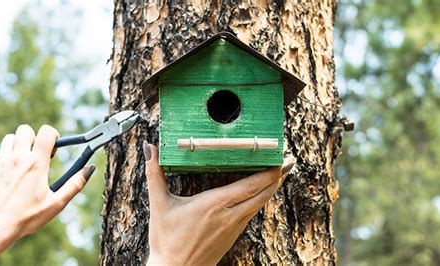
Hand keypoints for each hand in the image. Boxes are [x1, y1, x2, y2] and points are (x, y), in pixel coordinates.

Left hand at [0, 125, 95, 264]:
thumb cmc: (26, 218)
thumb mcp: (56, 203)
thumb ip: (75, 184)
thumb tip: (90, 168)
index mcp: (36, 164)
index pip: (46, 132)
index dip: (52, 135)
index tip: (53, 148)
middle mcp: (16, 158)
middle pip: (25, 130)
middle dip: (34, 139)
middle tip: (38, 155)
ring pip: (10, 139)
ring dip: (18, 146)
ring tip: (23, 164)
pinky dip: (5, 160)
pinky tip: (9, 177)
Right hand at [143, 141, 294, 264]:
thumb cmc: (167, 240)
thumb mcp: (159, 204)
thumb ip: (154, 174)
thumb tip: (150, 148)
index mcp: (215, 204)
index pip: (250, 185)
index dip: (269, 172)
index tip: (281, 159)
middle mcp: (229, 215)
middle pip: (262, 193)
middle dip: (278, 176)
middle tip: (290, 161)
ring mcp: (233, 227)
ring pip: (259, 204)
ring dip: (271, 188)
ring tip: (281, 174)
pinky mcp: (232, 235)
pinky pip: (251, 213)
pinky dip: (260, 201)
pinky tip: (260, 195)